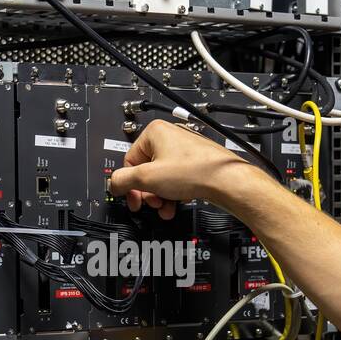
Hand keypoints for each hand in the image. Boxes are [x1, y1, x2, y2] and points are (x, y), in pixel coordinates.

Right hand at [106, 120, 264, 219]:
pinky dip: (173, 193)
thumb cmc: (195, 171)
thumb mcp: (147, 178)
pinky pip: (175, 179)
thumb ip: (123, 180)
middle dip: (147, 192)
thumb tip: (113, 183)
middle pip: (146, 171)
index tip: (133, 198)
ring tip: (165, 207)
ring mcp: (183, 150)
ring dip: (160, 196)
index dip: (130, 184)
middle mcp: (169, 137)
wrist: (226, 181)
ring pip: (161, 177)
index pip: (129, 161)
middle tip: (152, 203)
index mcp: (154, 132)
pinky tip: (177, 203)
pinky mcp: (194, 163)